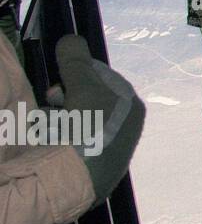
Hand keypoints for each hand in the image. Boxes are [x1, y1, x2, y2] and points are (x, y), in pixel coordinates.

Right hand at [55, 35, 145, 205]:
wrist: (75, 183)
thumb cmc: (87, 128)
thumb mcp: (82, 88)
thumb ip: (76, 61)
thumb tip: (71, 39)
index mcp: (132, 107)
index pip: (102, 77)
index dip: (76, 75)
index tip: (59, 84)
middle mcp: (126, 129)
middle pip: (88, 100)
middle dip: (64, 98)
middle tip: (52, 103)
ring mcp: (109, 153)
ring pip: (76, 123)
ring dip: (57, 120)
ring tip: (47, 127)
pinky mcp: (90, 173)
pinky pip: (70, 146)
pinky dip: (56, 142)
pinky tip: (46, 145)